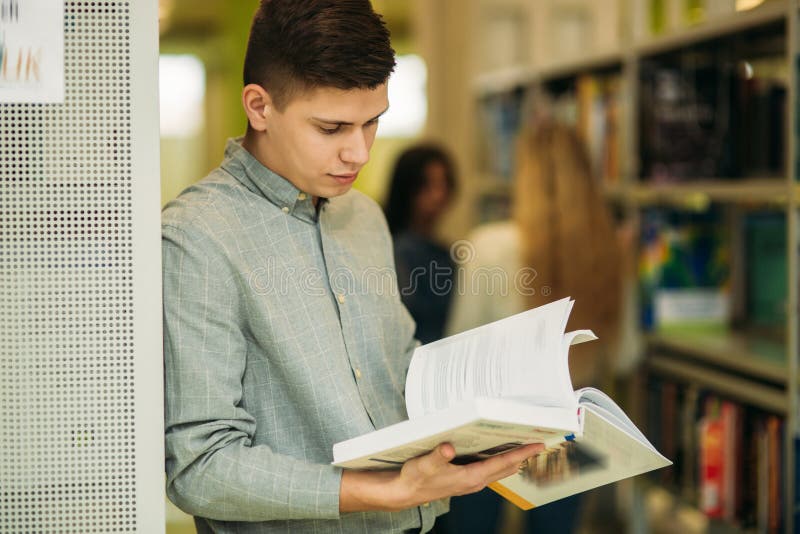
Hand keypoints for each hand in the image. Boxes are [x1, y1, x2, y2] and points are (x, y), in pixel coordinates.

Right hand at [339, 442, 543, 512]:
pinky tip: (499, 453)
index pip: (502, 463)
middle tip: (538, 442)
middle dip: (523, 456)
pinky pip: (489, 470)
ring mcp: (471, 482)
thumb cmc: (415, 478)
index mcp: (471, 477)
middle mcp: (475, 481)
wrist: (405, 492)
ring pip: (499, 470)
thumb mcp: (425, 464)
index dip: (521, 454)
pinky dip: (499, 462)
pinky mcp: (465, 479)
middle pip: (506, 467)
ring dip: (512, 459)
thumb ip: (438, 456)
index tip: (537, 445)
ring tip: (525, 447)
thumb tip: (448, 447)